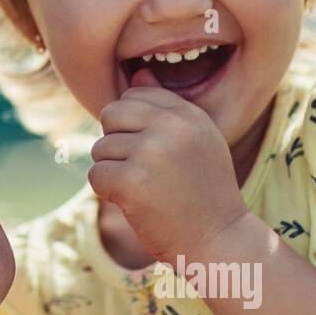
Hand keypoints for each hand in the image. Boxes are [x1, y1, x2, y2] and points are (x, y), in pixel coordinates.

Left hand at [89, 85, 247, 263]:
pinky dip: (107, 193)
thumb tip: (138, 73)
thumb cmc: (204, 193)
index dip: (133, 125)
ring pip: (100, 148)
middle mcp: (171, 127)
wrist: (219, 241)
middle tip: (140, 170)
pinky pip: (96, 175)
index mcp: (188, 114)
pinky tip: (134, 203)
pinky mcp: (132, 181)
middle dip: (116, 143)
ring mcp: (151, 152)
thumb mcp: (197, 141)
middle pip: (111, 114)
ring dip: (113, 172)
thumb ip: (166, 108)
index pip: (136, 95)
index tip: (152, 151)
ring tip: (144, 190)